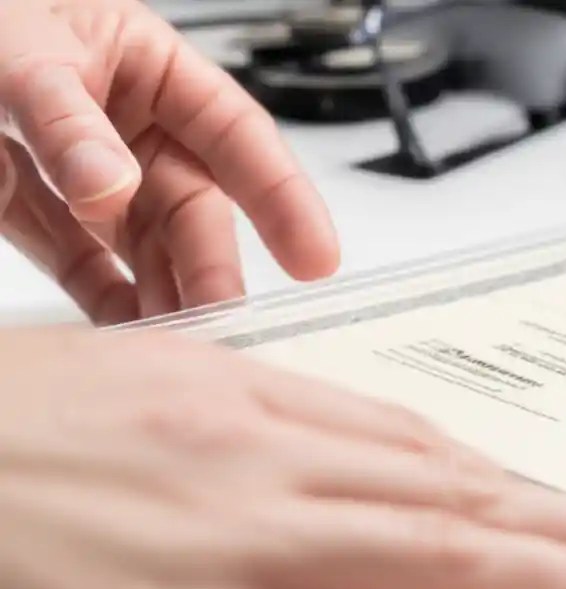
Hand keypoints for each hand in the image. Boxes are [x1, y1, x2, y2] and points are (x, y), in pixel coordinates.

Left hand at [0, 0, 338, 324]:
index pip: (238, 138)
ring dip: (167, 295)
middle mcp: (129, 129)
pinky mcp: (38, 217)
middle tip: (226, 318)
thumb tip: (113, 184)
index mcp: (150, 69)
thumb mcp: (17, 49)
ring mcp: (87, 177)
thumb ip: (66, 118)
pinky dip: (110, 305)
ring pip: (148, 249)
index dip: (284, 197)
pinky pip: (89, 271)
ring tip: (183, 342)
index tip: (314, 254)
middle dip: (214, 265)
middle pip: (194, 208)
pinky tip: (131, 336)